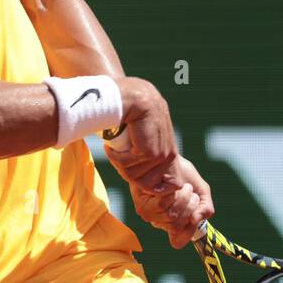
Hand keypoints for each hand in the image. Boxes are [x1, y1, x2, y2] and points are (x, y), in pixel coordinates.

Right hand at [112, 77, 176, 192]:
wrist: (134, 97)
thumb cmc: (133, 117)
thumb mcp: (144, 140)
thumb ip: (145, 158)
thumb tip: (143, 182)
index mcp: (171, 156)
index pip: (171, 185)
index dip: (150, 186)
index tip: (132, 170)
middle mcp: (169, 157)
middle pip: (145, 186)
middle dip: (127, 173)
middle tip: (118, 156)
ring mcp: (161, 156)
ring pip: (133, 177)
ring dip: (118, 163)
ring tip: (114, 148)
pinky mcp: (149, 152)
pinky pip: (127, 167)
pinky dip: (114, 157)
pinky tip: (110, 145)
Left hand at [125, 155, 214, 248]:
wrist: (168, 158)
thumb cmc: (184, 176)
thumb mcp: (201, 192)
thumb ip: (205, 208)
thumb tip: (195, 220)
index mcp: (173, 224)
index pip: (177, 242)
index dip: (188, 232)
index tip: (194, 216)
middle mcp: (159, 222)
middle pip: (178, 226)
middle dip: (190, 207)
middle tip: (190, 192)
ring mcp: (149, 215)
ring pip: (171, 216)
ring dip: (183, 198)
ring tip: (183, 186)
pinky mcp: (141, 204)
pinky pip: (162, 204)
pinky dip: (172, 193)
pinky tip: (172, 184)